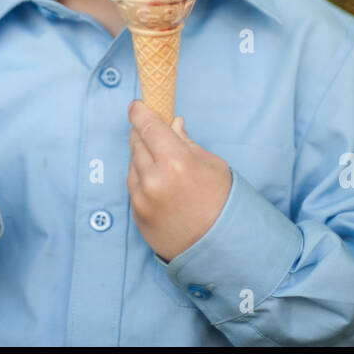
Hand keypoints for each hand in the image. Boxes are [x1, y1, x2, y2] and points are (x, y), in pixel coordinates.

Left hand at [126, 101, 232, 261]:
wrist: (218, 249)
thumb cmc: (221, 203)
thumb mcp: (212, 166)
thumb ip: (186, 142)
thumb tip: (172, 123)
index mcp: (175, 162)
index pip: (147, 126)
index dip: (139, 112)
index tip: (137, 105)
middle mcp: (153, 179)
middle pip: (136, 142)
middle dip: (143, 133)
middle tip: (154, 132)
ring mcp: (142, 198)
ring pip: (132, 164)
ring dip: (142, 157)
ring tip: (164, 166)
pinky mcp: (136, 214)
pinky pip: (133, 185)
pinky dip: (142, 178)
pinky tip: (160, 184)